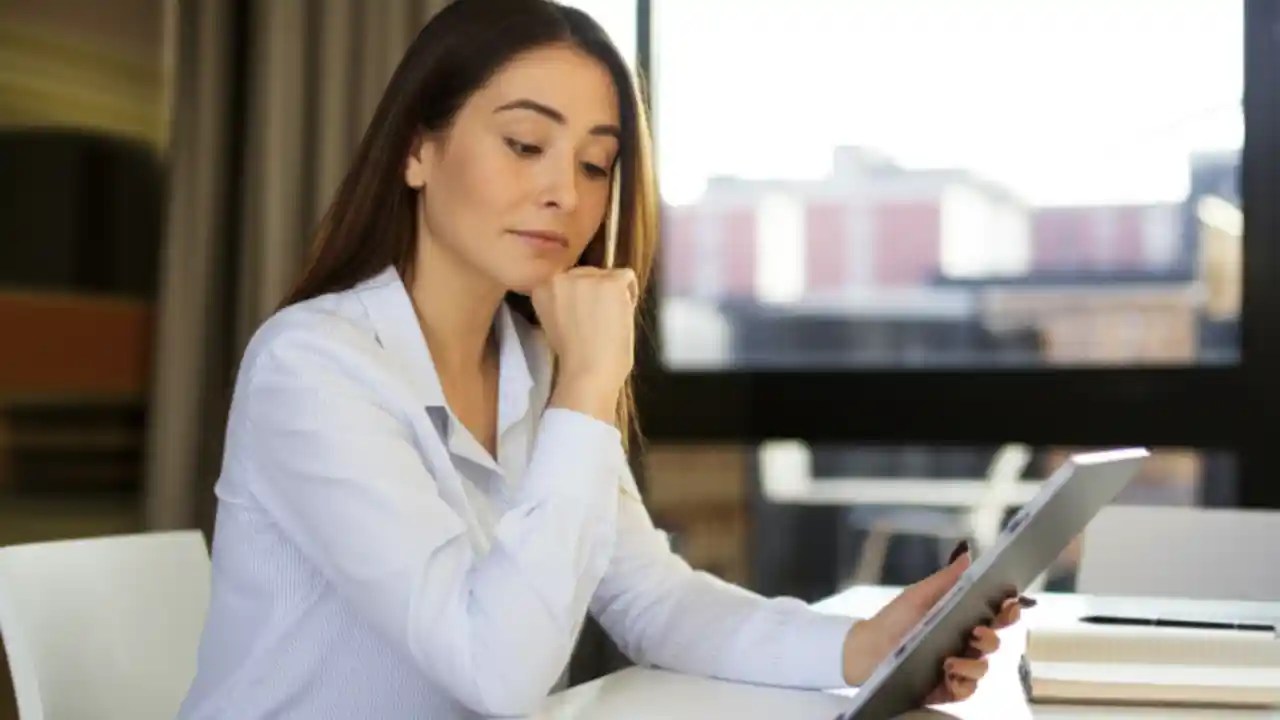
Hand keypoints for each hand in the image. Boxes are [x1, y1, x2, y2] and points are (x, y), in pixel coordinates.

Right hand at [531, 267, 638, 423]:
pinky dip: (631, 294)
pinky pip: (628, 276)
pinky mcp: (611, 283)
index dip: (579, 298)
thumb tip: (584, 297)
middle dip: (596, 292)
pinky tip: (623, 315)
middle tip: (598, 321)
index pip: (567, 280)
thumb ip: (563, 304)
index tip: (581, 318)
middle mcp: (561, 276)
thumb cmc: (572, 358)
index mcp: (542, 287)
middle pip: (589, 274)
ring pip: (609, 276)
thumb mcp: (554, 323)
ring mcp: (588, 277)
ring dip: (614, 295)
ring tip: (610, 321)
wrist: (587, 372)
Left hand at [841, 545, 1023, 704]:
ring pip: (982, 668)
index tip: (1010, 604)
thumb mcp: (918, 596)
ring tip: (951, 659)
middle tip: (977, 632)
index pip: (994, 615)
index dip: (1007, 611)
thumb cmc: (894, 619)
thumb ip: (945, 579)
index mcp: (961, 619)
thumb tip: (968, 555)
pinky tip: (948, 674)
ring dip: (973, 663)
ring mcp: (957, 668)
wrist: (867, 649)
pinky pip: (966, 690)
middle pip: (993, 642)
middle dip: (992, 637)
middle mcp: (964, 644)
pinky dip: (962, 683)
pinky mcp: (947, 688)